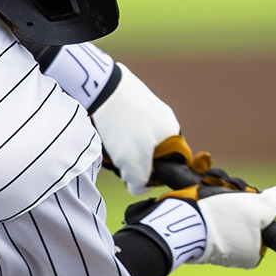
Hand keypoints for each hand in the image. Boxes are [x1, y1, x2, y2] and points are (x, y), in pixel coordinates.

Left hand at [88, 61, 178, 193]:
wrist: (101, 87)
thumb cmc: (122, 125)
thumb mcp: (132, 162)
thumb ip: (140, 181)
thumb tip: (139, 188)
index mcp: (174, 132)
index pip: (172, 162)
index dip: (155, 173)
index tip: (138, 176)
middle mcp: (165, 118)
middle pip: (153, 150)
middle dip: (136, 159)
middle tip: (119, 161)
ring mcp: (149, 106)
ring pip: (139, 137)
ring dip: (125, 146)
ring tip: (109, 145)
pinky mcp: (132, 99)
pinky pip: (128, 123)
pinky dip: (118, 130)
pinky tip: (106, 130)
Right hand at [126, 184, 275, 268]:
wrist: (183, 222)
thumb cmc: (224, 219)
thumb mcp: (260, 207)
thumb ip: (274, 202)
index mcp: (252, 254)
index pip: (261, 219)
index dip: (255, 202)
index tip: (248, 196)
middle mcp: (234, 252)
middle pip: (243, 211)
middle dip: (235, 195)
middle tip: (227, 190)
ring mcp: (214, 242)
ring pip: (225, 206)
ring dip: (220, 192)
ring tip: (210, 188)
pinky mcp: (196, 232)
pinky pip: (206, 208)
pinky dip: (204, 196)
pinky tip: (200, 193)